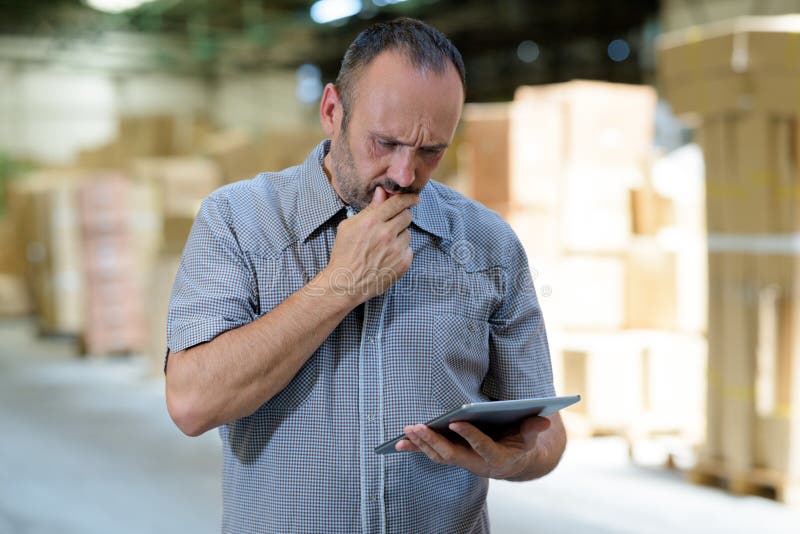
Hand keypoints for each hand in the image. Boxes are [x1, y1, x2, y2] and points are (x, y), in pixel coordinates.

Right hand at [323, 187, 417, 302]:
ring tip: (384, 245)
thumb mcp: (349, 226)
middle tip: (392, 225)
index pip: (397, 203)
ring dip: (399, 236)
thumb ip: (369, 209)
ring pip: (408, 233)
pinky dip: (401, 251)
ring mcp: (396, 250)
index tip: (413, 198)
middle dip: (401, 217)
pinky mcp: (403, 263)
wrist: (346, 283)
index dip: (408, 198)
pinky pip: (408, 249)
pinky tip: (387, 257)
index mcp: (372, 221)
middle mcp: (386, 234)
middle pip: (407, 216)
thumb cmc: (344, 253)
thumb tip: (382, 193)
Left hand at [396, 416, 551, 479]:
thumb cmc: (521, 443)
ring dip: (421, 444)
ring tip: (406, 430)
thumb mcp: (531, 436)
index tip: (457, 421)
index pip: (482, 446)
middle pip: (452, 455)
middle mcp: (477, 464)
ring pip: (439, 456)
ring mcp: (463, 462)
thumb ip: (534, 428)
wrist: (513, 462)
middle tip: (417, 426)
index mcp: (498, 458)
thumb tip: (544, 421)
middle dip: (433, 441)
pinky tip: (400, 442)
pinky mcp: (453, 458)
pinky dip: (416, 448)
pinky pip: (432, 455)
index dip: (470, 435)